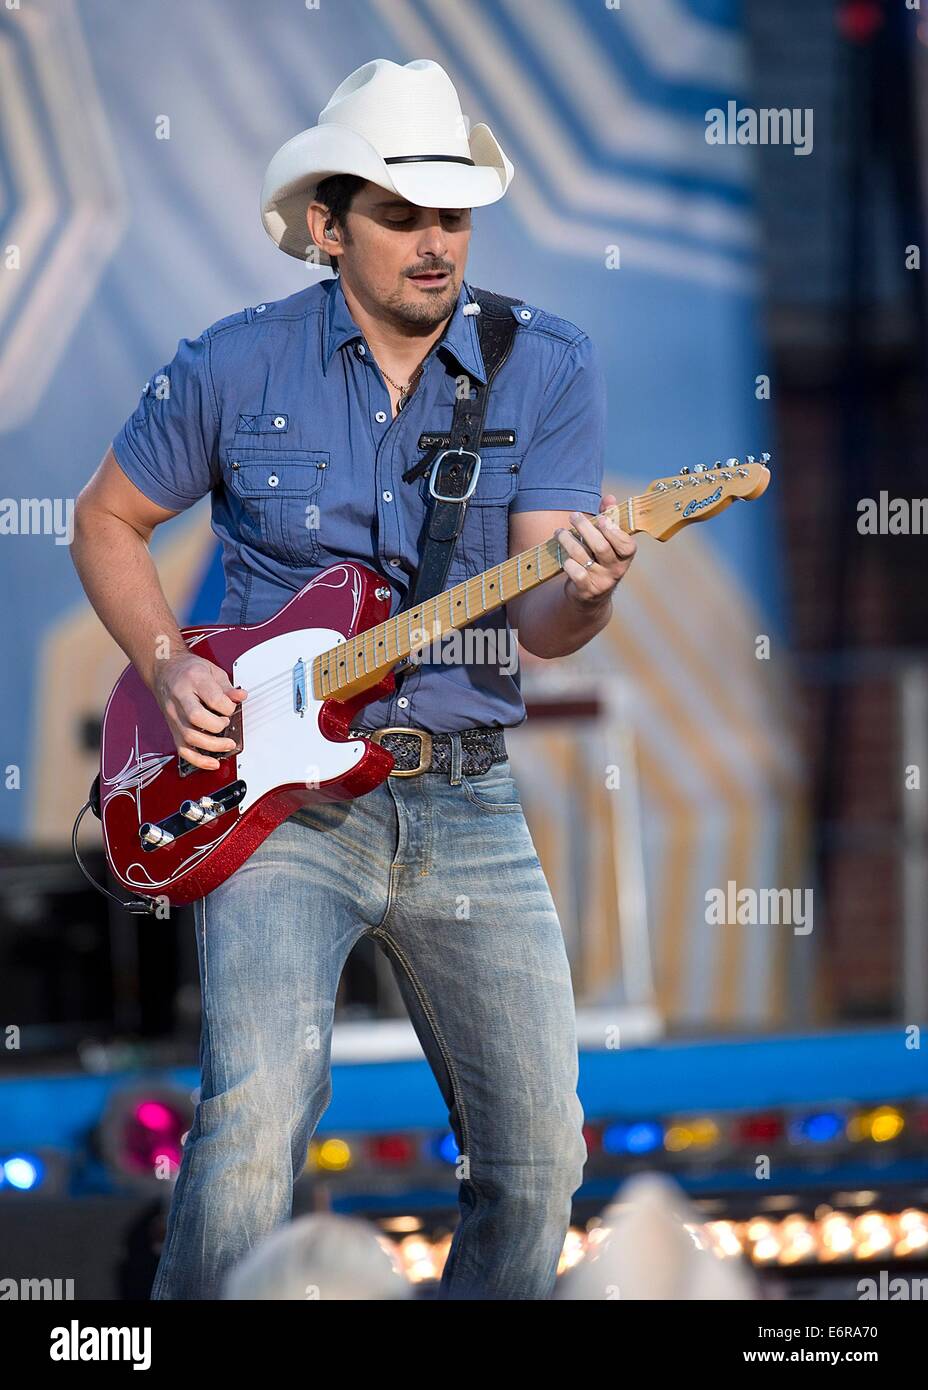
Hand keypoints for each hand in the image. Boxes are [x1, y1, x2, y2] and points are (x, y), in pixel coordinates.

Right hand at [152, 652, 247, 770]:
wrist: (164, 670)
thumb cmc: (188, 670)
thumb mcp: (212, 670)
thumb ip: (227, 687)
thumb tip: (241, 697)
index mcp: (193, 680)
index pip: (212, 698)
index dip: (227, 707)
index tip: (232, 708)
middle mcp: (180, 698)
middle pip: (197, 717)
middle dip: (218, 725)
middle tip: (227, 723)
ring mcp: (174, 715)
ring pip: (189, 736)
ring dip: (212, 745)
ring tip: (227, 744)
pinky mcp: (173, 728)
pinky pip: (183, 749)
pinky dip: (198, 760)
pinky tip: (212, 763)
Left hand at [557, 493, 636, 606]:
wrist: (591, 595)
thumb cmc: (599, 559)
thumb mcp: (607, 540)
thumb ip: (609, 518)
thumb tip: (610, 498)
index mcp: (625, 557)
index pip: (626, 545)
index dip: (614, 532)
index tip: (602, 519)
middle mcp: (616, 570)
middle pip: (601, 547)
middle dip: (585, 528)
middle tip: (573, 516)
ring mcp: (602, 582)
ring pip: (583, 557)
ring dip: (568, 540)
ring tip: (559, 532)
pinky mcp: (587, 591)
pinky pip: (576, 573)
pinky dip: (568, 563)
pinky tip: (564, 557)